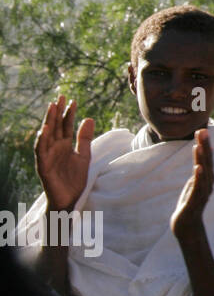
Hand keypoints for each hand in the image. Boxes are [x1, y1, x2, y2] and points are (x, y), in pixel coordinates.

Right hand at [33, 96, 93, 211]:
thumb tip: (89, 118)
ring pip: (47, 135)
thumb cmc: (74, 178)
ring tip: (52, 107)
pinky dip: (42, 139)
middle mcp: (55, 148)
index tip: (74, 100)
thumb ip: (85, 138)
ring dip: (49, 121)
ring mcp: (48, 156)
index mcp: (65, 145)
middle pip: (56, 126)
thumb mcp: (84, 155)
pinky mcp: (43, 165)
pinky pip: (41, 151)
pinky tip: (45, 129)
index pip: (67, 126)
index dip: (69, 114)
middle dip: (58, 112)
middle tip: (61, 96)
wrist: (69, 199)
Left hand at [172, 128, 213, 243]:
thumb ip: (197, 174)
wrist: (187, 226)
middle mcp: (208, 183)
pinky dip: (199, 176)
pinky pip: (198, 186)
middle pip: (207, 161)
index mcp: (206, 178)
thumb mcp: (193, 186)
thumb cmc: (190, 205)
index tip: (202, 130)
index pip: (207, 158)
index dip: (205, 144)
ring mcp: (203, 192)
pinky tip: (198, 167)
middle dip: (205, 146)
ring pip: (204, 172)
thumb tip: (199, 162)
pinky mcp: (196, 200)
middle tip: (202, 130)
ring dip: (202, 158)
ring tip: (199, 145)